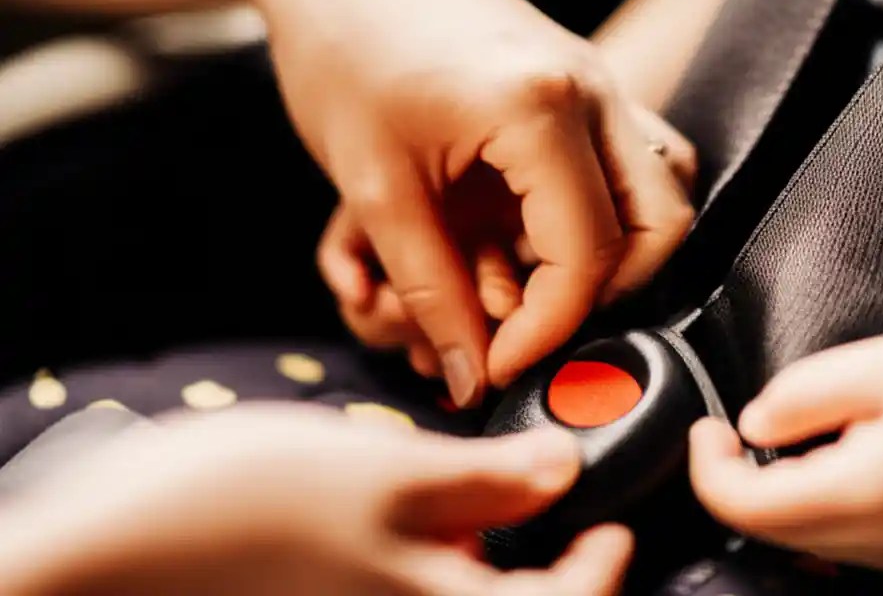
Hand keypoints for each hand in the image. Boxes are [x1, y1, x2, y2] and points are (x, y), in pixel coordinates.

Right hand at [2, 406, 631, 595]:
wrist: (110, 551)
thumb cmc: (241, 513)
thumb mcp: (385, 471)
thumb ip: (484, 480)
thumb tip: (565, 472)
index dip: (602, 570)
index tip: (613, 525)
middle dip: (543, 563)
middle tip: (544, 506)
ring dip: (481, 557)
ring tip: (468, 501)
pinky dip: (425, 562)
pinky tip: (404, 518)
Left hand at [317, 109, 693, 381]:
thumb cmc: (344, 55)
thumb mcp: (375, 187)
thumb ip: (431, 293)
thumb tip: (468, 379)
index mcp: (544, 109)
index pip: (587, 254)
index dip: (547, 330)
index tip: (495, 365)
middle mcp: (593, 92)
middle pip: (660, 227)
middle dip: (604, 294)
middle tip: (533, 324)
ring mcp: (597, 82)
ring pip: (661, 190)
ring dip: (615, 252)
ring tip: (537, 279)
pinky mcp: (582, 83)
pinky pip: (631, 159)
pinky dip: (602, 210)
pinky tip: (534, 229)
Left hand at [689, 328, 882, 569]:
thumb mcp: (878, 366)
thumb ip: (802, 396)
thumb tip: (753, 427)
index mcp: (863, 497)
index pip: (746, 509)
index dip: (708, 468)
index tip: (706, 427)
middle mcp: (880, 543)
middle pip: (769, 531)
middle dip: (736, 481)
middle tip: (730, 429)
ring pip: (803, 538)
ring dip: (776, 493)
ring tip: (793, 434)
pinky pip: (842, 536)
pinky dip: (815, 501)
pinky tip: (834, 455)